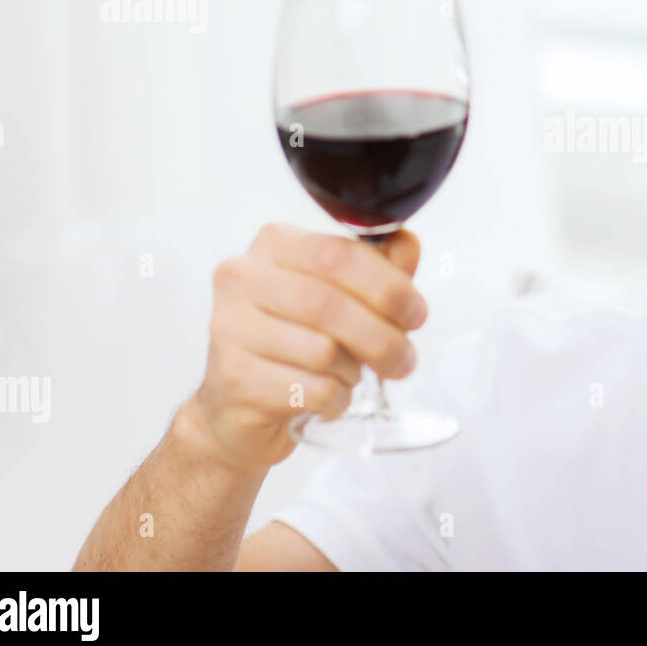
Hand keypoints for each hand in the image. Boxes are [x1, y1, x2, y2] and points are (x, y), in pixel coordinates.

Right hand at [187, 223, 426, 471]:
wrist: (239, 402)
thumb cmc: (297, 337)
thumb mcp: (343, 293)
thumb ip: (379, 267)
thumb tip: (407, 243)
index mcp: (274, 244)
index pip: (339, 254)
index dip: (389, 286)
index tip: (416, 314)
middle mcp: (243, 278)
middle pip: (330, 305)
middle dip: (382, 336)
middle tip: (405, 359)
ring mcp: (230, 328)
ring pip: (321, 350)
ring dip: (355, 370)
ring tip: (354, 375)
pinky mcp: (233, 378)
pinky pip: (309, 389)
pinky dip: (336, 397)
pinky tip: (333, 395)